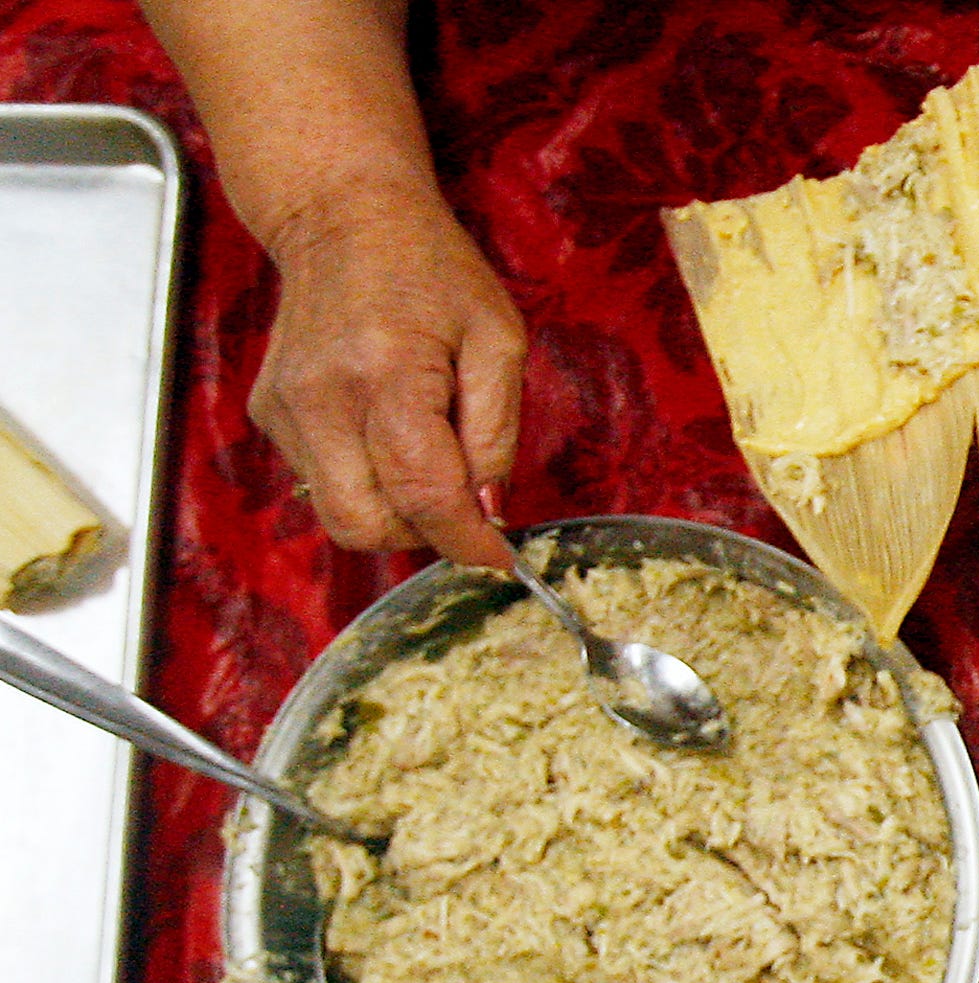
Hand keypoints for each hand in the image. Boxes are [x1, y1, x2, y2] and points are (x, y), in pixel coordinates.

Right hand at [251, 184, 523, 566]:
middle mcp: (322, 398)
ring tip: (425, 456)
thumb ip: (497, 430)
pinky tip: (384, 434)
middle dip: (424, 533)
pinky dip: (362, 481)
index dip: (467, 542)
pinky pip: (319, 481)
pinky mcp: (267, 411)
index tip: (499, 558)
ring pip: (338, 514)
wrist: (341, 216)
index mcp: (388, 376)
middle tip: (462, 504)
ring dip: (392, 511)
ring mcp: (284, 407)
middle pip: (367, 525)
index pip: (423, 495)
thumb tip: (489, 506)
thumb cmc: (430, 268)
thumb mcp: (499, 338)